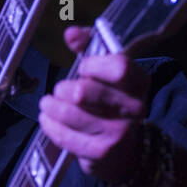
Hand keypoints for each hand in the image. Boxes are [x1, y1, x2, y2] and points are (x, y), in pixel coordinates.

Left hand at [38, 25, 149, 184]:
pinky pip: (65, 135)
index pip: (119, 67)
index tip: (82, 69)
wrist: (126, 152)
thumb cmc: (111, 103)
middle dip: (64, 88)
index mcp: (140, 83)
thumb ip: (90, 47)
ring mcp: (119, 133)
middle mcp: (135, 108)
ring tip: (46, 104)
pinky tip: (47, 120)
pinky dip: (50, 125)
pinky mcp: (101, 152)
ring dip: (51, 106)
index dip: (92, 65)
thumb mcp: (107, 73)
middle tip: (58, 90)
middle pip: (85, 91)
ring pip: (70, 113)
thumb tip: (71, 34)